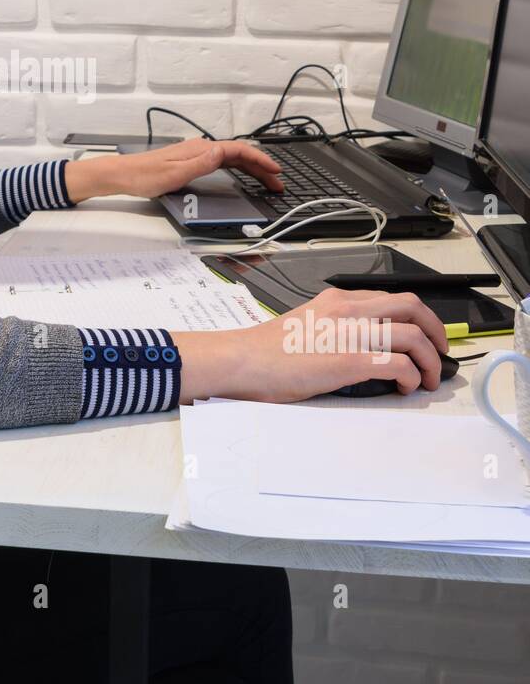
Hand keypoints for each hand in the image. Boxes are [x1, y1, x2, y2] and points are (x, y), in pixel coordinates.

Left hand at [64, 138, 283, 202]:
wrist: (122, 175)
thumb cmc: (144, 176)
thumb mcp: (174, 174)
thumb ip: (200, 164)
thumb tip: (222, 151)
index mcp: (199, 149)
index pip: (237, 151)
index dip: (259, 160)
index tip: (275, 171)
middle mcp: (200, 148)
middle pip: (238, 154)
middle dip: (261, 167)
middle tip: (278, 183)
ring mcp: (195, 154)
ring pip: (232, 158)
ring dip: (251, 169)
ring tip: (266, 181)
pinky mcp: (190, 161)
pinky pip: (222, 162)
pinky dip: (237, 169)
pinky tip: (241, 175)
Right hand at [177, 288, 448, 403]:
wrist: (244, 360)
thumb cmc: (268, 349)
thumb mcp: (307, 322)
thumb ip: (336, 324)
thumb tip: (363, 343)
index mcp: (338, 299)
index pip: (393, 297)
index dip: (419, 317)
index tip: (426, 334)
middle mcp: (348, 309)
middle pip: (412, 307)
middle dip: (436, 330)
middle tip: (440, 352)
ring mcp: (350, 334)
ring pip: (412, 335)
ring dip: (429, 359)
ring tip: (427, 378)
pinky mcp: (348, 361)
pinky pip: (397, 363)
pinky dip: (410, 376)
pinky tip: (405, 386)